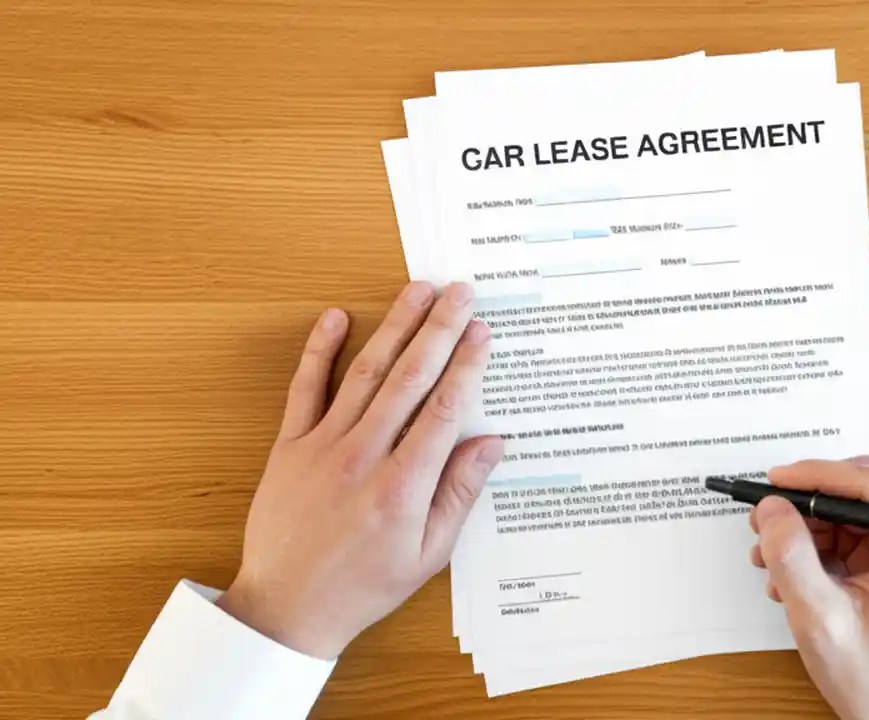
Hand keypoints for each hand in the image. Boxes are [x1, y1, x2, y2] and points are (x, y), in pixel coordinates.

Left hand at [216, 281, 502, 659]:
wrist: (287, 607)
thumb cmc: (364, 586)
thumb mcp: (427, 554)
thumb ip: (458, 494)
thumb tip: (491, 444)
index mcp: (403, 487)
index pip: (443, 411)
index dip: (466, 366)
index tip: (483, 333)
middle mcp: (363, 458)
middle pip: (409, 379)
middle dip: (439, 330)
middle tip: (461, 293)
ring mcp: (323, 447)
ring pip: (365, 373)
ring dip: (394, 327)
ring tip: (417, 291)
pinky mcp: (290, 447)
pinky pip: (306, 389)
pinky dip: (320, 351)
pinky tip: (336, 317)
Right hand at [750, 457, 868, 719]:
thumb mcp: (822, 619)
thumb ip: (792, 558)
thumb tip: (771, 508)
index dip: (816, 476)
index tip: (774, 481)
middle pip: (860, 498)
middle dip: (807, 509)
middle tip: (765, 523)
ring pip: (853, 520)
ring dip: (809, 534)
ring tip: (772, 561)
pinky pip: (857, 544)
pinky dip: (822, 553)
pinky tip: (794, 577)